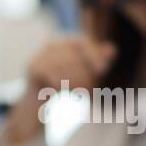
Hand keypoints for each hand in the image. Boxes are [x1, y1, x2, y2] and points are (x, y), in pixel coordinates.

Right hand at [0, 35, 117, 145]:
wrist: (38, 104)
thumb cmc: (67, 88)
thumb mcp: (88, 75)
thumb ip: (99, 61)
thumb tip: (112, 49)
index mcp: (67, 41)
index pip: (83, 42)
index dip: (94, 54)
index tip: (103, 69)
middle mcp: (53, 43)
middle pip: (74, 54)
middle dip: (85, 74)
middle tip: (89, 93)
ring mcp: (40, 53)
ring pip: (63, 65)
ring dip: (74, 83)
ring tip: (79, 95)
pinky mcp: (32, 66)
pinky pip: (51, 73)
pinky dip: (60, 85)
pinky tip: (61, 92)